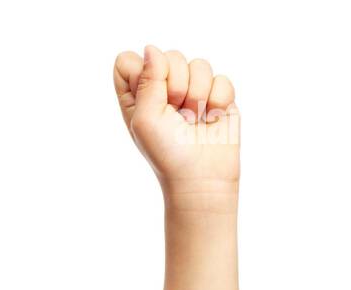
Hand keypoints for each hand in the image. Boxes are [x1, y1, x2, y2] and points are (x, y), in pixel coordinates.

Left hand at [113, 46, 238, 199]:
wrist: (202, 178)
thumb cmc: (167, 154)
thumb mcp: (145, 119)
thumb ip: (146, 80)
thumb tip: (151, 49)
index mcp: (136, 97)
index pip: (129, 61)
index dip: (140, 72)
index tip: (150, 97)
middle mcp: (163, 90)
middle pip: (168, 55)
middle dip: (176, 84)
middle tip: (177, 113)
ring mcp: (191, 91)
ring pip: (198, 64)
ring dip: (198, 95)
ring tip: (194, 120)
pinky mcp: (217, 96)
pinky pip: (221, 78)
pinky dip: (218, 100)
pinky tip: (212, 119)